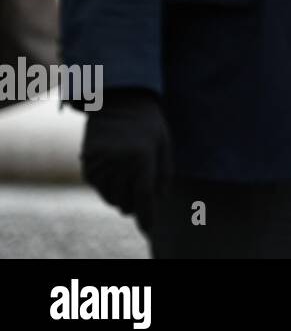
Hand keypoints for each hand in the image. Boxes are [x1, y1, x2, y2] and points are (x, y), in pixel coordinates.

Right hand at [81, 88, 171, 230]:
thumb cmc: (149, 124)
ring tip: (128, 175)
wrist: (120, 100)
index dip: (147, 216)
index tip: (149, 229)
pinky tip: (115, 169)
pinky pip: (97, 187)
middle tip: (141, 190)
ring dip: (120, 194)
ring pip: (110, 197)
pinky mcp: (87, 162)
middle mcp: (119, 161)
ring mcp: (100, 162)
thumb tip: (157, 202)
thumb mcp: (164, 145)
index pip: (144, 196)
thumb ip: (163, 175)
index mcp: (142, 157)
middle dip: (135, 202)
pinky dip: (107, 185)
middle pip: (125, 202)